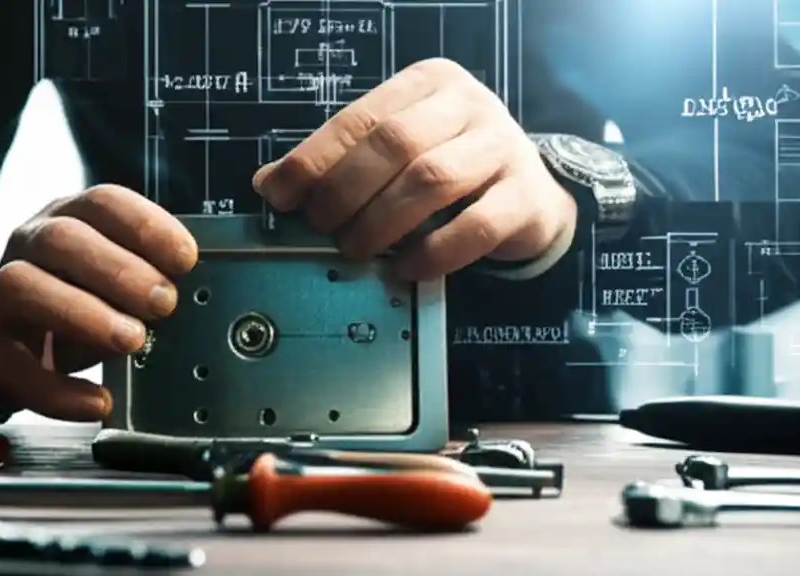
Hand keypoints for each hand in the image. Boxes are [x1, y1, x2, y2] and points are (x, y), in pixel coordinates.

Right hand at [0, 185, 198, 420]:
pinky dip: (62, 390)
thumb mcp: (110, 280)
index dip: (146, 226)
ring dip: (85, 313)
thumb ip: (145, 278)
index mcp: (68, 220)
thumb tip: (185, 294)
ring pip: (25, 286)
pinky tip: (99, 400)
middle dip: (120, 270)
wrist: (3, 346)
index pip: (103, 203)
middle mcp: (29, 247)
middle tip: (164, 303)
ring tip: (132, 340)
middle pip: (63, 239)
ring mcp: (0, 295)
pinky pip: (19, 368)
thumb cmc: (71, 302)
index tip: (185, 258)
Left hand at [252, 58, 576, 280]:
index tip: (280, 195)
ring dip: (381, 221)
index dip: (314, 159)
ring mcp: (503, 147)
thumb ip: (341, 162)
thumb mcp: (395, 154)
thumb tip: (270, 184)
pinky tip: (406, 267)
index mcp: (427, 84)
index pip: (360, 117)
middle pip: (394, 144)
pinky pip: (474, 225)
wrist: (529, 196)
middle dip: (346, 191)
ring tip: (356, 248)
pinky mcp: (526, 196)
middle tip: (321, 227)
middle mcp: (469, 105)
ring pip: (431, 179)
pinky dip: (432, 252)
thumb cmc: (452, 170)